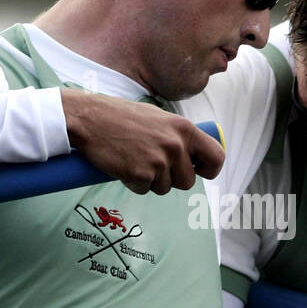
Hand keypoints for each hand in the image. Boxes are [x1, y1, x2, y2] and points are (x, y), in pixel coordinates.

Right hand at [61, 89, 224, 194]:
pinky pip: (144, 191)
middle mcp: (175, 145)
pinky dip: (134, 184)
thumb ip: (179, 136)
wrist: (90, 118)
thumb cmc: (122, 117)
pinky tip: (124, 165)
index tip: (200, 171)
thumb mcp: (160, 118)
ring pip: (165, 188)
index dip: (210, 169)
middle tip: (153, 164)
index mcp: (184, 128)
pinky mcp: (140, 175)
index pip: (216, 157)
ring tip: (136, 159)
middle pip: (188, 181)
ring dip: (152, 181)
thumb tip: (195, 155)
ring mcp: (158, 161)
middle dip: (173, 179)